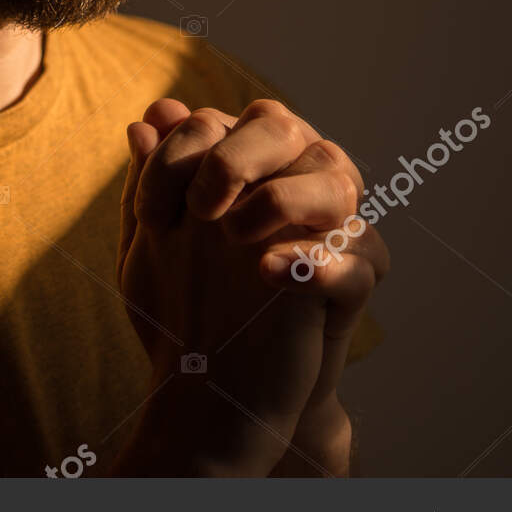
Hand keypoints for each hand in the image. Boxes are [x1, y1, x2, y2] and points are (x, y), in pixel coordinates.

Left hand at [112, 98, 385, 475]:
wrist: (219, 392)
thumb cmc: (186, 308)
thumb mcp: (154, 248)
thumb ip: (151, 181)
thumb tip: (147, 118)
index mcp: (239, 173)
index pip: (220, 122)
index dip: (181, 152)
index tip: (150, 213)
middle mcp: (288, 188)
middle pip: (285, 127)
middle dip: (238, 154)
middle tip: (202, 210)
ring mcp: (326, 234)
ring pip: (339, 176)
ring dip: (284, 197)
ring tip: (236, 238)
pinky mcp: (350, 287)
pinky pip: (364, 257)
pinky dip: (319, 262)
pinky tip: (269, 273)